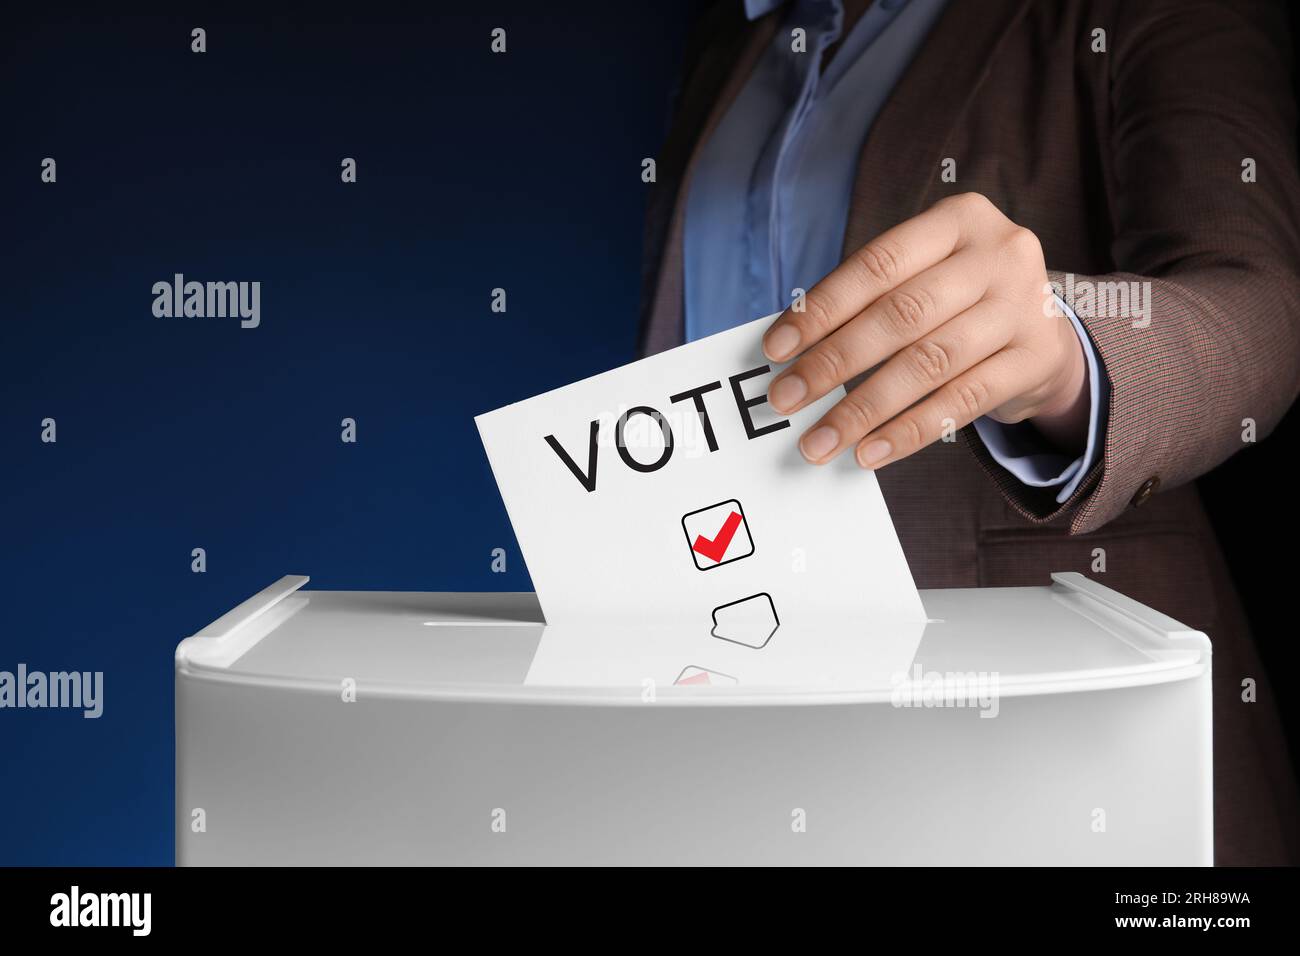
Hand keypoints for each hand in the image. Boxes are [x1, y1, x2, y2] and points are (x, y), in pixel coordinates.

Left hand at [762, 192, 1088, 468]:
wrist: (1046, 336)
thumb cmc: (959, 303)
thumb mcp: (923, 279)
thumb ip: (867, 301)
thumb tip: (791, 353)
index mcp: (959, 219)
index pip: (877, 265)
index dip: (821, 309)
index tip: (776, 348)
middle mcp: (1000, 253)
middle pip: (900, 315)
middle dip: (833, 363)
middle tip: (786, 399)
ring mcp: (1025, 305)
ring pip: (928, 363)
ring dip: (864, 408)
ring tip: (820, 440)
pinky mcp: (1036, 358)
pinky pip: (961, 402)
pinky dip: (909, 430)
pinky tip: (870, 451)